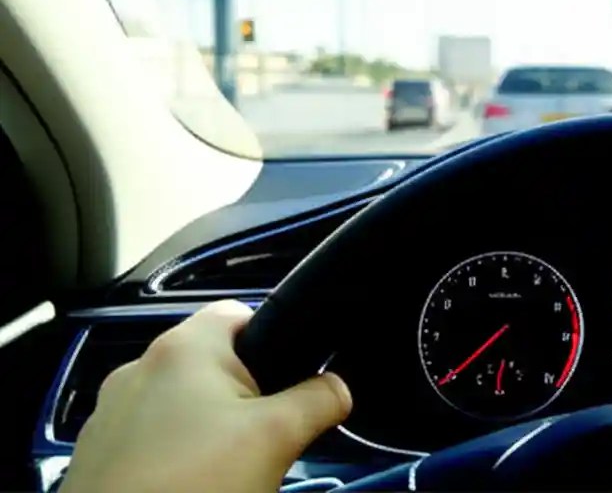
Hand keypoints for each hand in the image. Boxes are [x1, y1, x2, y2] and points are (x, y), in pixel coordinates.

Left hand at [59, 300, 351, 492]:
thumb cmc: (196, 481)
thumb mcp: (278, 437)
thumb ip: (318, 400)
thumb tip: (336, 388)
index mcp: (182, 348)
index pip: (240, 312)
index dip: (273, 339)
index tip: (289, 381)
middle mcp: (137, 369)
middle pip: (213, 366)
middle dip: (243, 397)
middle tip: (262, 437)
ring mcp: (110, 413)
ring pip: (180, 405)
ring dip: (206, 428)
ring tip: (224, 469)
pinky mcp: (97, 454)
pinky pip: (150, 439)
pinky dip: (173, 455)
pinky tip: (188, 484)